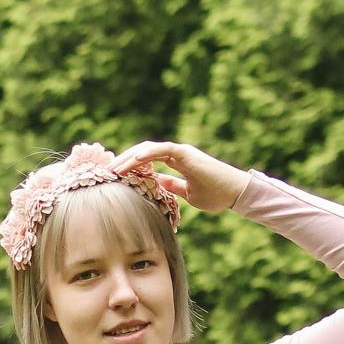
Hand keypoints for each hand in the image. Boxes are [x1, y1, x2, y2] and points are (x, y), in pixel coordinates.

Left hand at [113, 139, 248, 213]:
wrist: (236, 193)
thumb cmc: (217, 194)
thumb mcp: (188, 193)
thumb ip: (173, 186)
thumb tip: (158, 186)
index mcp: (177, 162)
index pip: (148, 159)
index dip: (131, 165)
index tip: (115, 176)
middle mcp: (178, 154)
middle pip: (144, 152)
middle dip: (125, 160)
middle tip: (108, 171)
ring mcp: (182, 152)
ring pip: (149, 149)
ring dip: (130, 157)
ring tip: (115, 167)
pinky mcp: (187, 154)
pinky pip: (163, 149)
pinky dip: (148, 153)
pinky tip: (133, 160)